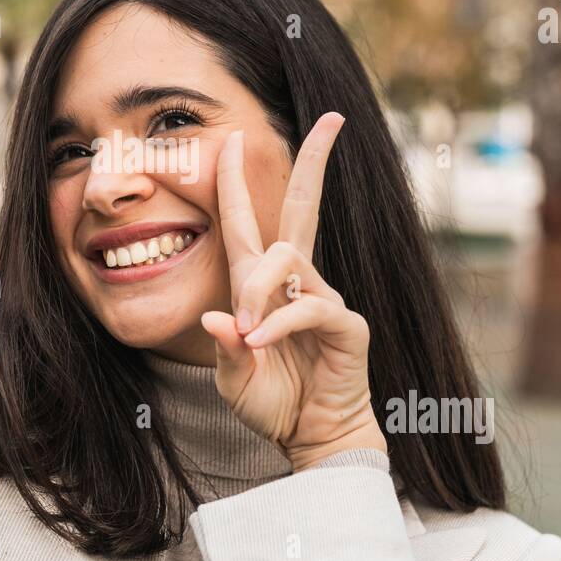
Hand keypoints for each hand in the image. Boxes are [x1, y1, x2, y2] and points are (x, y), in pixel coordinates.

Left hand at [200, 113, 385, 471]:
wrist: (310, 441)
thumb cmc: (272, 404)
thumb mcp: (233, 377)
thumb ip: (226, 348)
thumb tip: (216, 317)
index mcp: (261, 286)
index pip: (247, 222)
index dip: (237, 182)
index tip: (233, 139)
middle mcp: (295, 282)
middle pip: (304, 207)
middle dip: (315, 161)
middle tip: (333, 119)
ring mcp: (323, 297)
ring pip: (286, 259)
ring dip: (257, 289)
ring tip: (246, 330)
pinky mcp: (344, 323)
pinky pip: (307, 306)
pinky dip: (279, 323)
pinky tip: (262, 343)